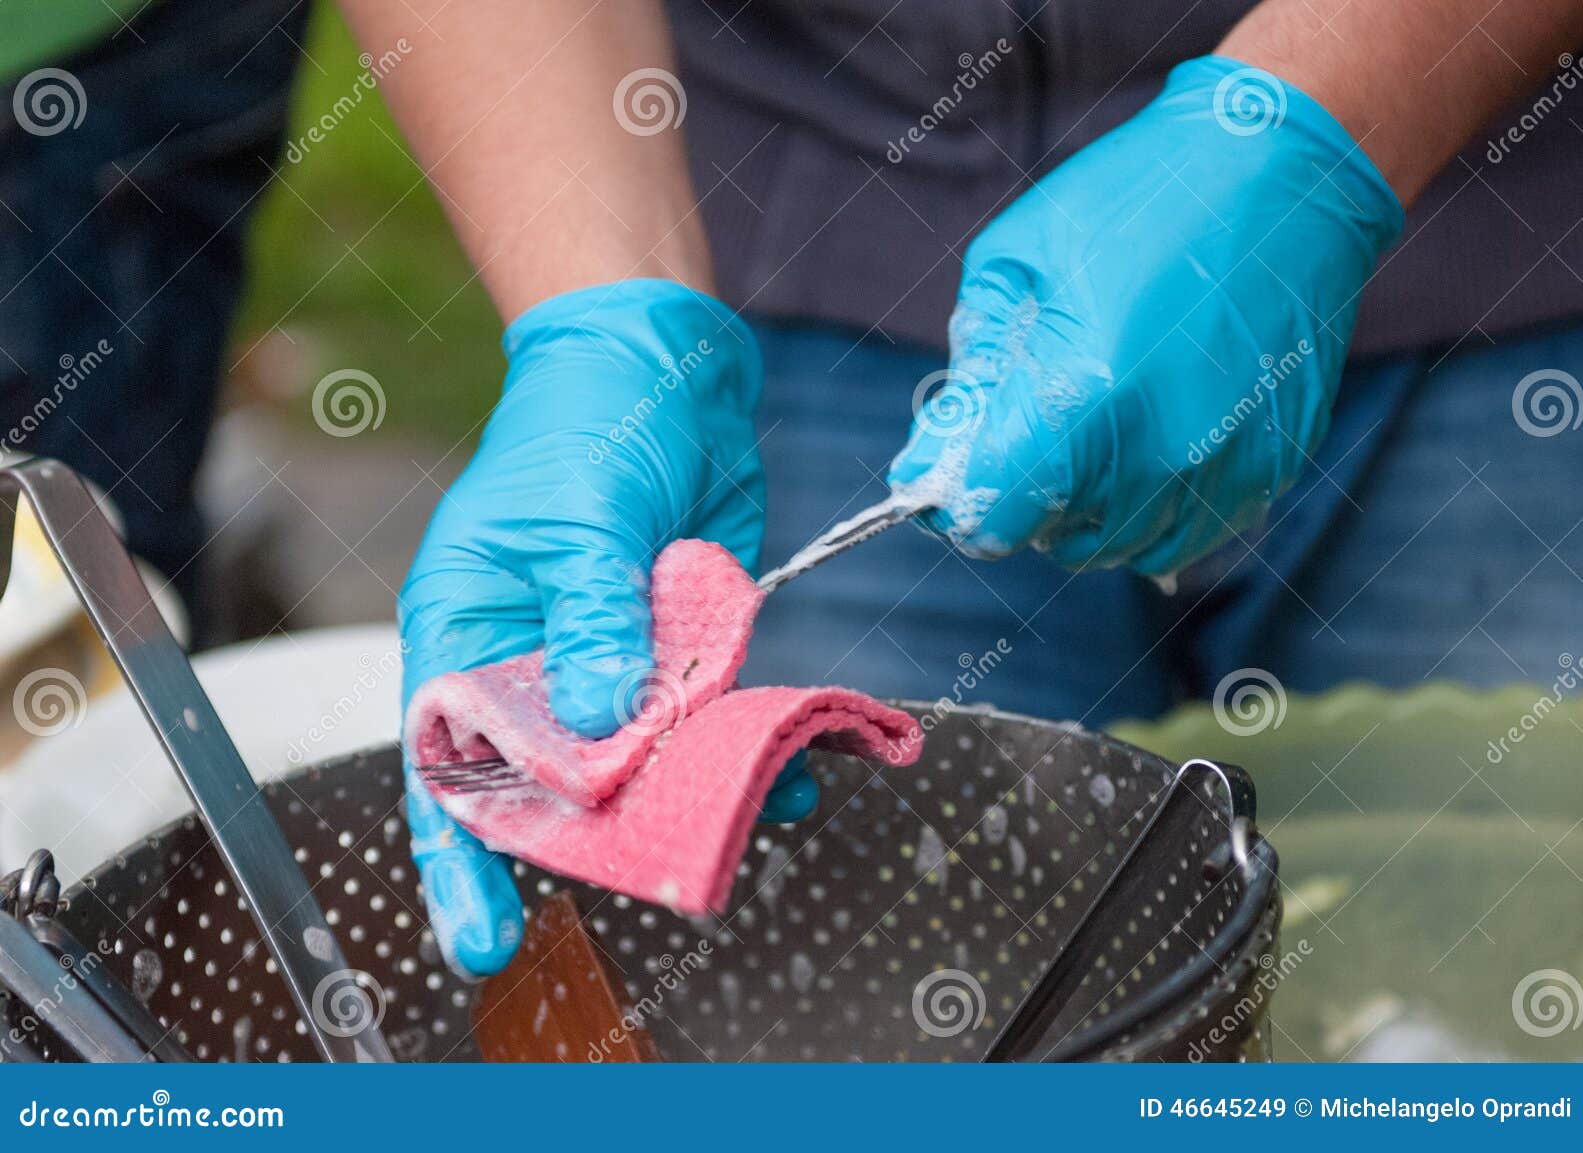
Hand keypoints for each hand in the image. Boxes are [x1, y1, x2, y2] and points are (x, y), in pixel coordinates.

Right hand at [399, 279, 802, 978]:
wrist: (666, 368)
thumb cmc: (584, 421)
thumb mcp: (580, 518)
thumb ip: (593, 623)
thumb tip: (606, 726)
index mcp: (465, 633)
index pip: (445, 763)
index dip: (460, 853)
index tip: (484, 933)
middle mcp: (533, 663)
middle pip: (547, 783)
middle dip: (591, 841)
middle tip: (644, 886)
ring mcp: (611, 661)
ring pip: (638, 762)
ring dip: (681, 801)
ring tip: (727, 838)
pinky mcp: (682, 649)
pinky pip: (705, 720)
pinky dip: (741, 749)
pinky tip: (785, 778)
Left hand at [890, 56, 1403, 577]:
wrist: (1283, 166)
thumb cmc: (1138, 199)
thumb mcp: (1016, 266)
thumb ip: (971, 379)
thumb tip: (928, 466)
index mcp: (1083, 402)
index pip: (994, 520)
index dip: (964, 504)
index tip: (961, 473)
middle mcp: (1160, 455)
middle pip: (1057, 541)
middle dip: (1027, 500)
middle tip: (1032, 432)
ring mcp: (1223, 468)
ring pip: (1124, 548)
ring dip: (1091, 512)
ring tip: (1094, 433)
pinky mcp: (1270, 466)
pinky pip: (1190, 532)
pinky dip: (1154, 511)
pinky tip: (1148, 447)